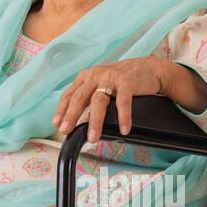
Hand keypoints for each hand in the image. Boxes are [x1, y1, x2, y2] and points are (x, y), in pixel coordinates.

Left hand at [53, 58, 171, 143]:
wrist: (149, 68)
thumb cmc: (123, 80)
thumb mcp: (103, 87)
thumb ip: (91, 102)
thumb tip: (81, 122)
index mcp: (87, 77)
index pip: (69, 94)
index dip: (61, 109)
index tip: (56, 124)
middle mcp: (96, 76)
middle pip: (79, 97)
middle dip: (71, 115)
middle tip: (65, 131)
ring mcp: (111, 78)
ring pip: (98, 101)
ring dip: (95, 121)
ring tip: (93, 137)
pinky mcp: (127, 82)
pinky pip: (123, 102)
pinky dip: (123, 117)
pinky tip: (123, 129)